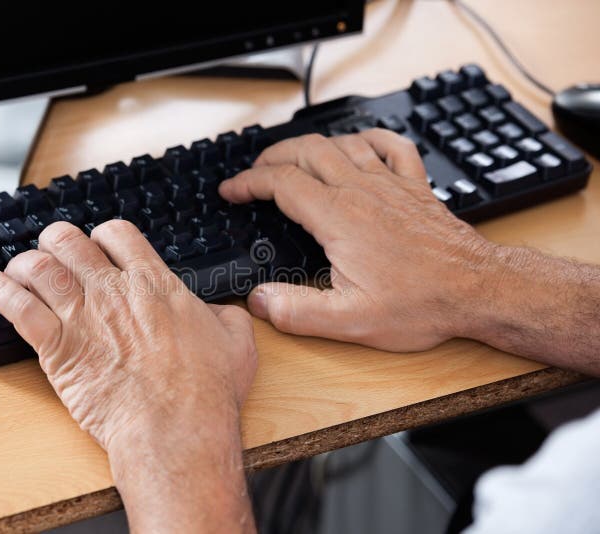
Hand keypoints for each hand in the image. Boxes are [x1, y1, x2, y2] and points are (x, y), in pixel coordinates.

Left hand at [0, 220, 256, 532]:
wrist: (175, 428)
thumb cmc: (205, 391)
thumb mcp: (235, 341)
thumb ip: (225, 316)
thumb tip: (222, 311)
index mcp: (154, 284)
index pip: (117, 235)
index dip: (103, 234)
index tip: (99, 245)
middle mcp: (113, 291)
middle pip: (69, 241)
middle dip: (57, 241)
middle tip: (54, 252)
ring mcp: (82, 316)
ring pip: (38, 268)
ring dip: (25, 263)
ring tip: (19, 268)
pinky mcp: (58, 349)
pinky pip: (19, 309)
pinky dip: (0, 292)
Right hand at [219, 129, 496, 351]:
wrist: (477, 290)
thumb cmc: (421, 303)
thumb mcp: (351, 322)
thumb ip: (298, 311)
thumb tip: (258, 301)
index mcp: (340, 219)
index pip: (282, 184)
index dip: (249, 183)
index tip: (232, 190)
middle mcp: (363, 192)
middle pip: (307, 151)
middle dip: (273, 156)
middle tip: (255, 172)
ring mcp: (391, 184)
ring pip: (343, 143)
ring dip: (312, 145)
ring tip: (294, 157)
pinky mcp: (415, 187)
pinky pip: (391, 145)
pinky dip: (368, 138)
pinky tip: (360, 143)